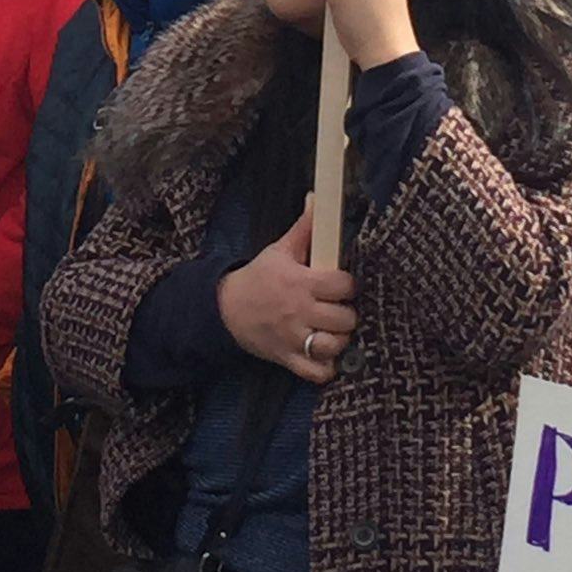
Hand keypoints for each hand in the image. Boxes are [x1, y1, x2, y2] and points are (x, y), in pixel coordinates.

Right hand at [217, 202, 357, 385]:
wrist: (225, 309)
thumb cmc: (258, 278)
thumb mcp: (279, 250)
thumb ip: (304, 228)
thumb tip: (317, 198)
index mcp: (300, 282)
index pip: (343, 285)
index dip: (347, 284)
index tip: (340, 284)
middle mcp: (299, 312)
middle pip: (345, 319)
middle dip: (346, 314)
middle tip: (336, 308)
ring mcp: (294, 339)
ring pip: (335, 346)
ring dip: (339, 340)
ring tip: (332, 331)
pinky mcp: (287, 359)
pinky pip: (317, 373)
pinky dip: (325, 368)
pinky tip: (323, 355)